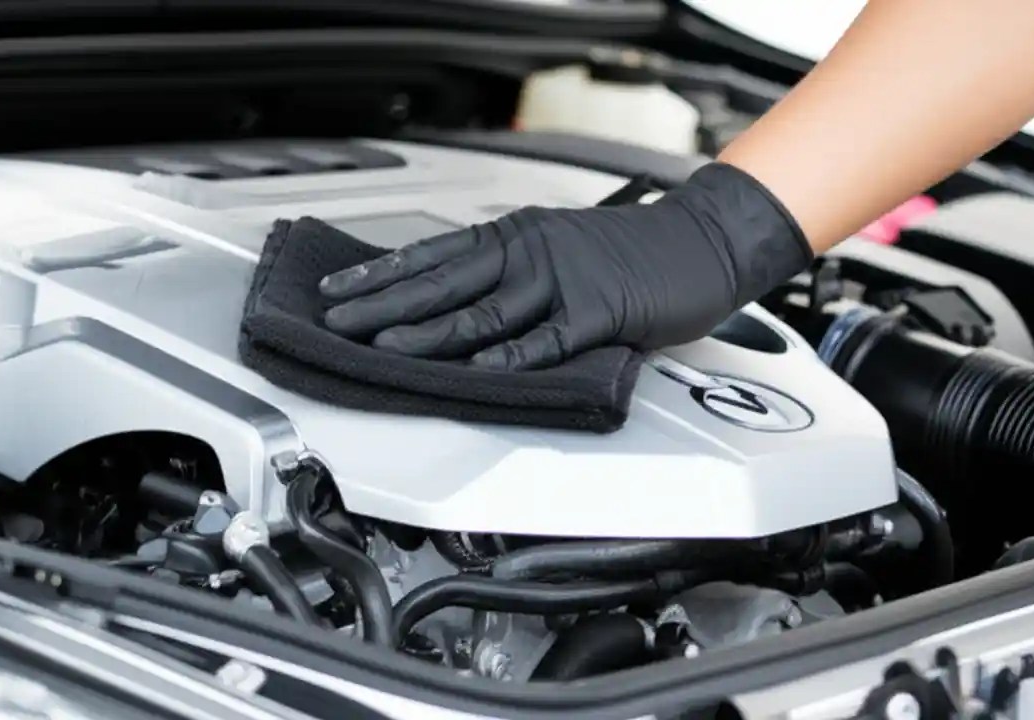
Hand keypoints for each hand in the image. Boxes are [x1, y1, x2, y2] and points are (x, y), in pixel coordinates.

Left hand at [319, 162, 812, 369]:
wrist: (699, 242)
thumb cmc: (625, 250)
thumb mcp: (552, 244)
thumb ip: (504, 271)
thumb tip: (446, 298)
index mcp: (514, 234)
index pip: (430, 255)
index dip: (378, 275)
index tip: (334, 292)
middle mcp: (529, 251)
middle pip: (442, 282)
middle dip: (383, 304)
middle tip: (337, 324)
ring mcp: (563, 280)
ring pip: (484, 312)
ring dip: (431, 332)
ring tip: (386, 346)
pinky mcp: (600, 310)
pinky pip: (549, 339)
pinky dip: (512, 356)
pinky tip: (480, 368)